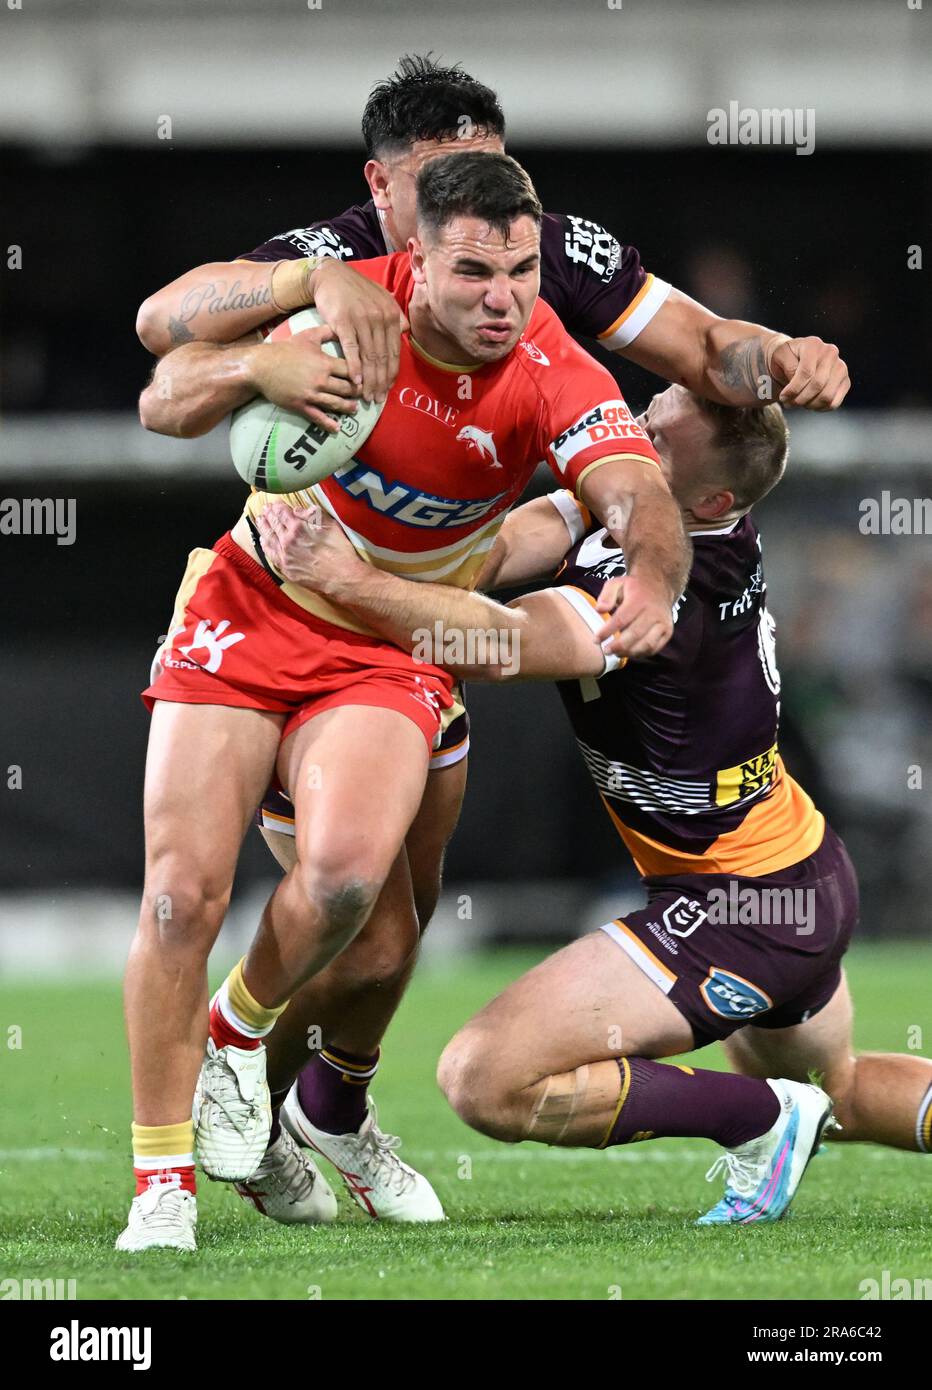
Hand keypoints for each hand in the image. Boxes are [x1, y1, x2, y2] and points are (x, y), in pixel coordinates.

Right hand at [246, 326, 358, 434]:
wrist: (261, 366)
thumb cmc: (284, 349)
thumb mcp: (306, 335)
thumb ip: (326, 332)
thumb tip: (340, 326)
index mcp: (324, 362)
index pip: (351, 369)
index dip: (361, 374)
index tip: (368, 377)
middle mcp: (321, 379)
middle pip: (347, 388)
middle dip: (358, 392)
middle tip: (364, 394)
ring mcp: (311, 394)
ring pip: (336, 404)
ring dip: (348, 407)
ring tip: (355, 409)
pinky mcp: (301, 405)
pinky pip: (318, 417)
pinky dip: (329, 424)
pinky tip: (337, 428)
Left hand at [256, 502, 359, 592]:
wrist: (341, 577)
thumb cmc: (339, 550)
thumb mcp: (330, 525)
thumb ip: (313, 514)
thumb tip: (297, 510)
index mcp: (298, 527)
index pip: (282, 513)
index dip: (277, 506)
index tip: (275, 503)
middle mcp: (287, 540)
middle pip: (274, 524)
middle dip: (269, 514)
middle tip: (265, 509)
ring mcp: (284, 555)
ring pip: (269, 538)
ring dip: (263, 527)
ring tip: (260, 520)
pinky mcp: (286, 568)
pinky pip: (271, 554)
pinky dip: (265, 546)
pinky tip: (263, 541)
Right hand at [309, 258, 408, 405]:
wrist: (330, 275)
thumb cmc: (355, 290)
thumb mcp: (380, 298)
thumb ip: (393, 315)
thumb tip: (404, 330)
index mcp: (391, 315)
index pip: (394, 352)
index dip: (391, 374)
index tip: (387, 390)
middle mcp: (380, 318)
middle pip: (382, 358)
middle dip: (381, 382)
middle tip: (378, 400)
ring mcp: (362, 320)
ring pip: (369, 357)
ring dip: (369, 380)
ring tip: (367, 396)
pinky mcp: (344, 322)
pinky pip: (352, 349)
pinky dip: (355, 367)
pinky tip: (356, 382)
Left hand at [594, 570, 675, 658]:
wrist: (660, 586)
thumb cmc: (633, 588)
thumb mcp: (617, 583)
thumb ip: (606, 595)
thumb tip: (599, 609)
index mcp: (639, 599)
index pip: (621, 619)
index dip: (607, 632)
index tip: (596, 640)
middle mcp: (653, 612)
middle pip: (635, 634)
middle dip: (618, 646)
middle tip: (606, 650)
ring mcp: (663, 623)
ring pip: (646, 644)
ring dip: (629, 652)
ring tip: (616, 653)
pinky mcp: (667, 632)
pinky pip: (654, 648)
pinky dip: (640, 654)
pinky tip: (628, 652)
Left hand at [767, 335, 849, 410]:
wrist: (796, 358)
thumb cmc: (786, 358)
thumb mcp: (780, 357)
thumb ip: (788, 366)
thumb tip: (796, 379)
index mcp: (813, 344)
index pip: (806, 372)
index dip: (793, 389)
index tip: (782, 397)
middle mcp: (831, 353)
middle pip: (817, 385)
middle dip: (800, 399)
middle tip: (789, 403)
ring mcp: (841, 367)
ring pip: (827, 396)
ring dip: (809, 405)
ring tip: (798, 402)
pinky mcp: (845, 381)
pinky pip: (834, 403)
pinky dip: (820, 408)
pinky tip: (809, 404)